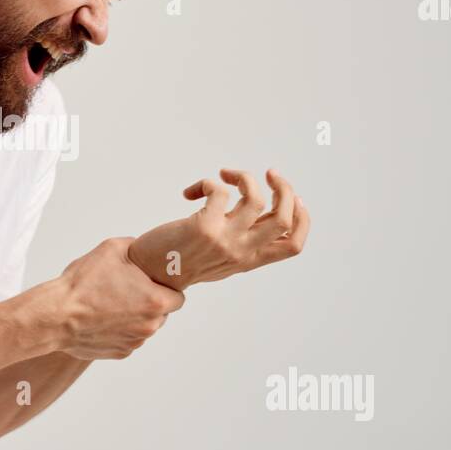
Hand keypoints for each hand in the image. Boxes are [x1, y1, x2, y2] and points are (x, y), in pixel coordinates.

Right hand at [54, 237, 185, 359]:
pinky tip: (102, 318)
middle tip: (127, 290)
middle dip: (149, 302)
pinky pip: (128, 339)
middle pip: (162, 313)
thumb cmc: (82, 284)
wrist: (56, 316)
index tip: (151, 283)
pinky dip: (120, 330)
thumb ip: (136, 247)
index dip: (166, 288)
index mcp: (155, 301)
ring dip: (134, 317)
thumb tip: (142, 250)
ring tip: (110, 303)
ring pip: (144, 327)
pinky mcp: (120, 353)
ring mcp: (135, 342)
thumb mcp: (112, 249)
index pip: (178, 298)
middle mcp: (150, 325)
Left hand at [127, 168, 309, 288]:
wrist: (147, 275)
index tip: (294, 198)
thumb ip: (243, 240)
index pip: (293, 244)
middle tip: (270, 174)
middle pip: (284, 218)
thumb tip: (260, 209)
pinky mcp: (204, 226)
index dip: (303, 217)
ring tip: (228, 174)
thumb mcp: (222, 258)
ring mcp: (224, 239)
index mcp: (249, 259)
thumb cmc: (182, 262)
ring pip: (257, 199)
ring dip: (245, 176)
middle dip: (284, 188)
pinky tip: (191, 192)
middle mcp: (241, 251)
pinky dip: (207, 183)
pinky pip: (219, 191)